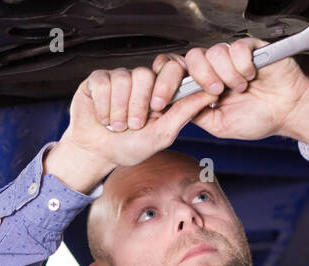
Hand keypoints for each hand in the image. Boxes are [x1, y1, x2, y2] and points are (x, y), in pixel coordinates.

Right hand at [45, 67, 218, 191]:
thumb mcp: (162, 135)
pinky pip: (104, 82)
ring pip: (124, 79)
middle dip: (139, 105)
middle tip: (134, 125)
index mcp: (160, 89)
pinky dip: (104, 106)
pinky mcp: (98, 80)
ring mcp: (119, 78)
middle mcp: (141, 80)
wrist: (97, 154)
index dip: (166, 84)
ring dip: (120, 109)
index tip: (159, 108)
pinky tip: (103, 118)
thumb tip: (211, 93)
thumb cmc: (129, 146)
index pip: (171, 68)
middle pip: (145, 74)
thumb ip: (184, 112)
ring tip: (117, 125)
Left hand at [159, 38, 308, 141]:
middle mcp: (215, 69)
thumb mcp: (217, 125)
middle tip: (216, 93)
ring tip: (240, 88)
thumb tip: (171, 107)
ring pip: (214, 53)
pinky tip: (250, 76)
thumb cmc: (258, 118)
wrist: (288, 112)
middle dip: (200, 77)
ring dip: (227, 74)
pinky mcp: (251, 48)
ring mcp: (232, 58)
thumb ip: (194, 114)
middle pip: (192, 58)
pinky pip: (237, 48)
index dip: (166, 81)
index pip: (176, 70)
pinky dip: (242, 65)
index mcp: (203, 85)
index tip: (162, 101)